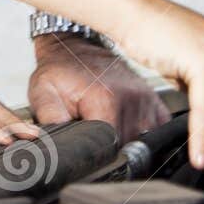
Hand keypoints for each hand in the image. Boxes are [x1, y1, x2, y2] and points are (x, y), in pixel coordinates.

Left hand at [28, 34, 170, 142]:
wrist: (74, 46)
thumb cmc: (59, 71)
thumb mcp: (43, 93)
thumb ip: (51, 121)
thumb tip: (56, 147)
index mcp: (105, 99)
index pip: (111, 148)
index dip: (99, 158)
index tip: (89, 156)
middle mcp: (131, 98)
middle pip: (130, 147)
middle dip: (113, 153)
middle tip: (96, 143)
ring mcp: (145, 98)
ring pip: (146, 141)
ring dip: (130, 145)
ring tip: (110, 136)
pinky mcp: (154, 98)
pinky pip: (160, 128)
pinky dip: (148, 135)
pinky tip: (130, 131)